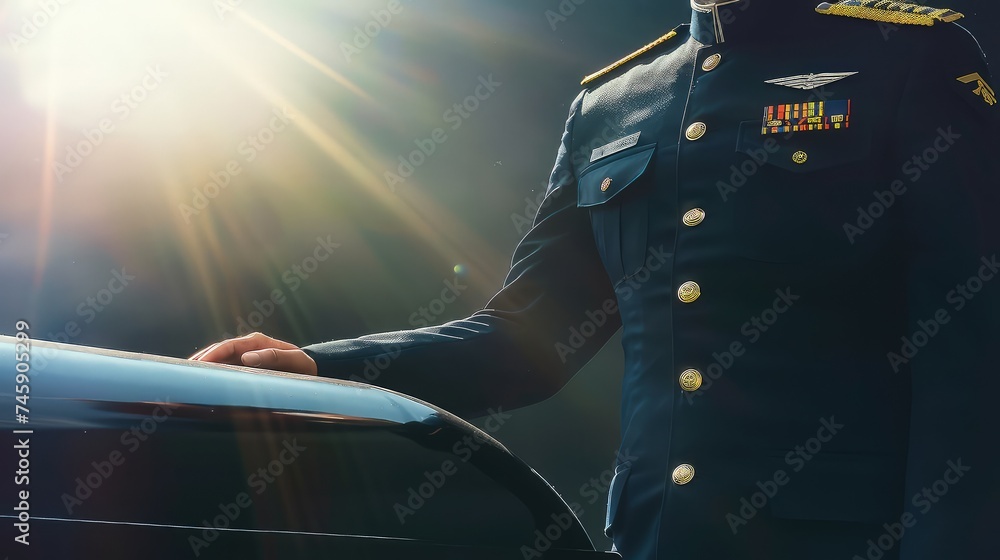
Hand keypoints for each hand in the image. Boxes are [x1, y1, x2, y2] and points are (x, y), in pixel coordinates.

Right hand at [190, 332, 317, 375]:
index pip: (229, 346)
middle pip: (218, 351)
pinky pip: (225, 368)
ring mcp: (245, 356)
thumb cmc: (304, 365)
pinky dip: (213, 373)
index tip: (199, 364)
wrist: (311, 368)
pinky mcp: (245, 366)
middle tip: (182, 371)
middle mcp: (248, 347)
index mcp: (258, 342)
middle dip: (200, 360)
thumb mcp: (295, 360)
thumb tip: (247, 357)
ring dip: (203, 367)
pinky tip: (202, 382)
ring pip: (219, 360)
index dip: (212, 354)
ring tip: (186, 377)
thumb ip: (275, 356)